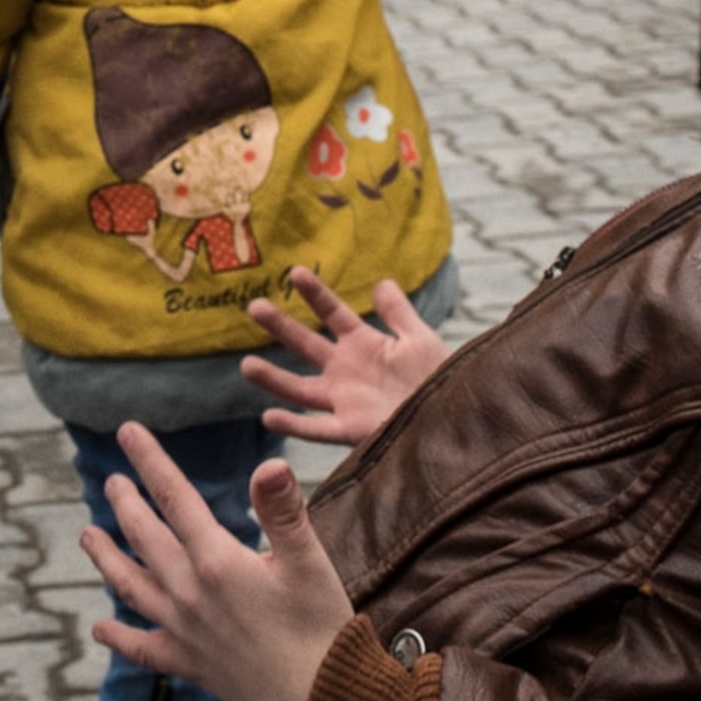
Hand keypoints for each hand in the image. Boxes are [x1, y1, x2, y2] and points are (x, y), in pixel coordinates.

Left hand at [82, 425, 353, 700]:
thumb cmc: (322, 630)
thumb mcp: (309, 562)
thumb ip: (283, 510)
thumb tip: (269, 461)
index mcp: (217, 561)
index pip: (175, 497)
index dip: (151, 461)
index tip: (128, 431)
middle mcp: (190, 593)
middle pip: (146, 538)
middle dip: (127, 504)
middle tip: (113, 480)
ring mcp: (185, 631)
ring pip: (133, 587)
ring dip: (108, 560)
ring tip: (87, 537)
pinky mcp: (191, 665)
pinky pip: (145, 650)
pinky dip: (120, 639)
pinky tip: (100, 631)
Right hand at [241, 267, 450, 445]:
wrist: (454, 418)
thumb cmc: (439, 380)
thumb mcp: (420, 340)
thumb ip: (399, 313)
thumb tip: (381, 282)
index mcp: (363, 344)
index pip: (332, 313)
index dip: (315, 294)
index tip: (294, 272)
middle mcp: (345, 370)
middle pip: (306, 345)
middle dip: (280, 326)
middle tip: (254, 306)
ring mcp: (343, 400)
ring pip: (299, 388)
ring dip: (273, 378)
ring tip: (246, 365)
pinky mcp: (350, 428)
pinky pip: (317, 427)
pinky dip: (293, 424)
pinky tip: (268, 416)